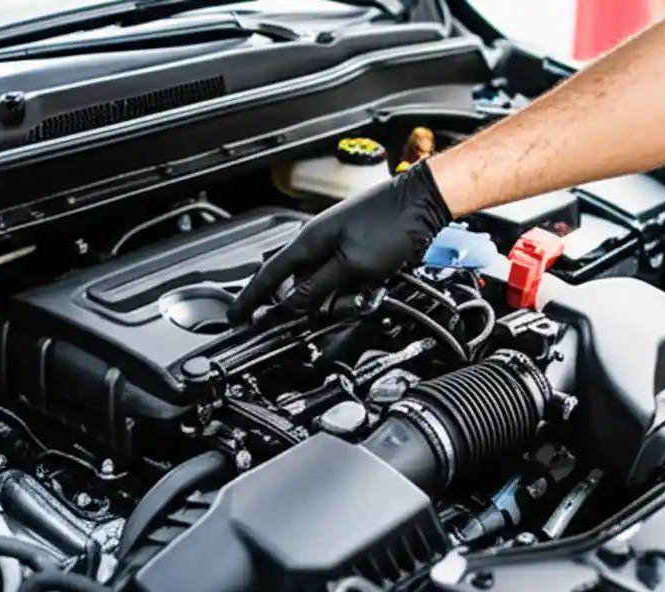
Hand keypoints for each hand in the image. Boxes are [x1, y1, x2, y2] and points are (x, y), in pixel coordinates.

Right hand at [227, 160, 452, 323]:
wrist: (428, 202)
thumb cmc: (393, 223)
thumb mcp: (352, 266)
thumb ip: (318, 288)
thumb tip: (290, 306)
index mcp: (309, 241)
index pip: (270, 276)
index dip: (251, 300)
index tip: (236, 317)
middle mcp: (319, 242)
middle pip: (302, 288)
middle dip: (319, 304)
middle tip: (343, 304)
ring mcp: (339, 247)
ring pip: (327, 288)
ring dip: (346, 297)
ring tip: (372, 288)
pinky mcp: (358, 252)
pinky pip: (347, 281)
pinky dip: (360, 289)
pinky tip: (379, 282)